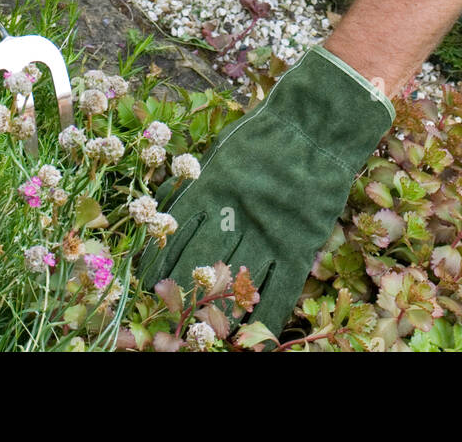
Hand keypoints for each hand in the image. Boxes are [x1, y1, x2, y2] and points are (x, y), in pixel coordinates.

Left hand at [137, 45, 394, 344]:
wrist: (316, 126)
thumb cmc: (267, 133)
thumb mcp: (222, 152)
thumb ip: (198, 183)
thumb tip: (171, 211)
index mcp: (210, 189)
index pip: (176, 235)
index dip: (160, 262)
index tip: (144, 283)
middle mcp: (233, 216)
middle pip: (201, 264)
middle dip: (183, 292)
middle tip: (168, 315)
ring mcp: (266, 233)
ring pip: (236, 284)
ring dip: (218, 311)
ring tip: (202, 333)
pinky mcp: (296, 244)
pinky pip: (278, 288)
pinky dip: (264, 315)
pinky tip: (250, 335)